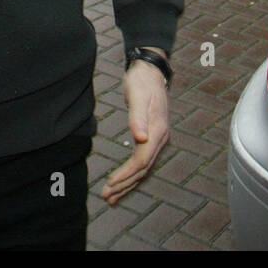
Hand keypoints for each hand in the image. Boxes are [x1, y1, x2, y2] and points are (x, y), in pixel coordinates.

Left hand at [101, 52, 170, 205]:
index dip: (126, 174)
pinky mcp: (151, 138)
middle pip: (143, 169)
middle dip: (125, 184)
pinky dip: (131, 173)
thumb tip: (140, 138)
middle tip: (108, 196)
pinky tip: (122, 180)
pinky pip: (142, 161)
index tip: (111, 183)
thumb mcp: (138, 95)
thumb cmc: (142, 81)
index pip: (142, 160)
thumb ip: (138, 117)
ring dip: (128, 183)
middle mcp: (160, 138)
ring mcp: (157, 139)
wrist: (150, 71)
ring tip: (112, 195)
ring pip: (143, 168)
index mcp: (158, 130)